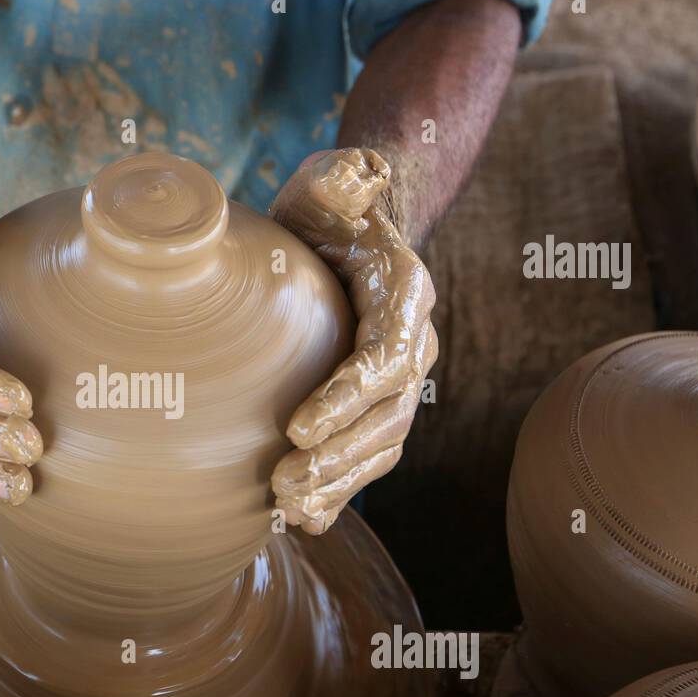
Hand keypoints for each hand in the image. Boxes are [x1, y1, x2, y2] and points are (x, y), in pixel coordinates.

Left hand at [269, 148, 437, 533]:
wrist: (349, 233)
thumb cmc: (334, 206)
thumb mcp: (333, 182)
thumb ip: (343, 180)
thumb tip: (353, 175)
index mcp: (405, 296)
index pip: (385, 356)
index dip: (346, 396)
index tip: (296, 425)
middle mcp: (413, 345)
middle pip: (387, 416)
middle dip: (338, 455)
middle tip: (284, 482)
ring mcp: (397, 382)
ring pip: (380, 446)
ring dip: (338, 483)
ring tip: (287, 506)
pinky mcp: (371, 405)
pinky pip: (365, 456)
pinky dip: (339, 492)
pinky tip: (305, 522)